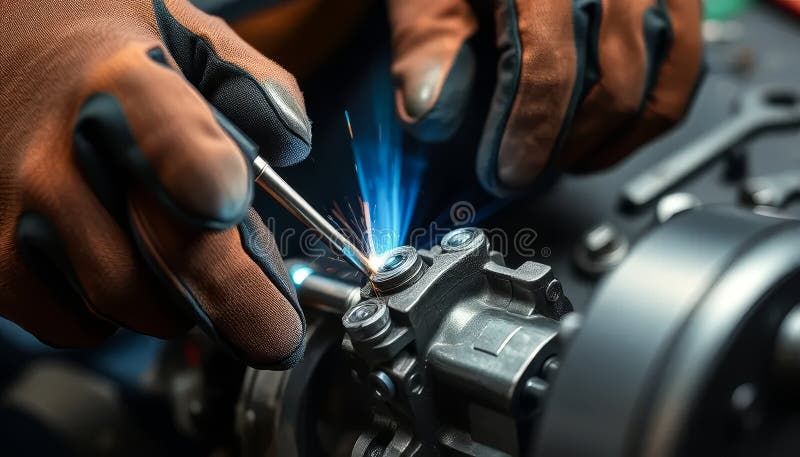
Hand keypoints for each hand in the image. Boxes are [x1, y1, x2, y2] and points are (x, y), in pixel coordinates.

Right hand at [0, 0, 311, 367]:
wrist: (2, 51)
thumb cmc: (106, 53)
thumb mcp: (186, 33)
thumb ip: (252, 82)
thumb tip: (289, 142)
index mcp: (124, 88)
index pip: (181, 154)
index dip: (217, 193)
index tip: (244, 218)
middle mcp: (61, 157)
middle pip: (168, 258)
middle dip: (238, 303)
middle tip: (273, 330)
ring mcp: (22, 215)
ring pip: (128, 304)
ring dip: (176, 304)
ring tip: (183, 265)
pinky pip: (76, 325)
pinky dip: (113, 318)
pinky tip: (122, 270)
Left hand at [389, 0, 702, 195]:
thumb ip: (427, 37)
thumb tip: (429, 111)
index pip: (548, 64)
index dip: (529, 132)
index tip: (509, 171)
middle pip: (612, 84)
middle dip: (569, 144)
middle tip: (530, 169)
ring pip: (657, 83)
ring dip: (613, 138)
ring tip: (569, 159)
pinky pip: (686, 64)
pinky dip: (653, 111)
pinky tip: (612, 132)